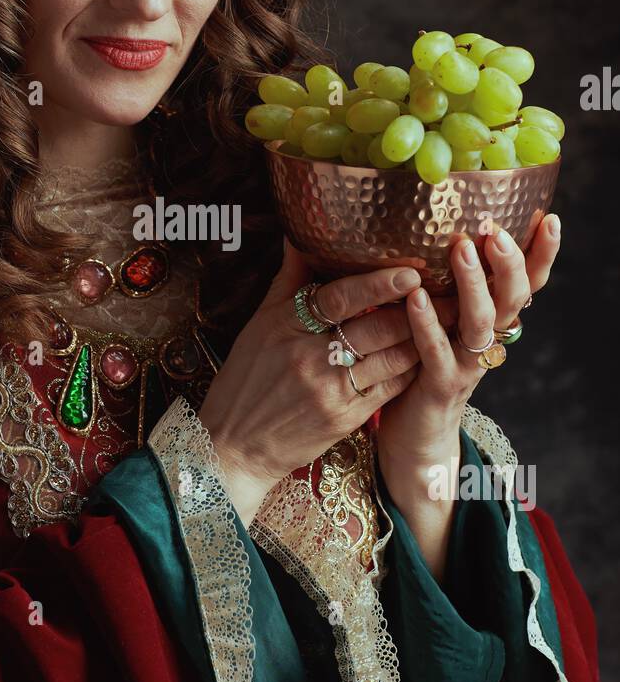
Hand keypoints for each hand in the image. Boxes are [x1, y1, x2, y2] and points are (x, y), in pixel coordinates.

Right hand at [198, 238, 453, 525]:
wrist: (233, 445)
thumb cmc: (245, 379)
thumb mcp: (258, 325)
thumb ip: (288, 281)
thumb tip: (300, 235)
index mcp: (285, 326)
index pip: (339, 297)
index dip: (379, 284)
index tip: (411, 272)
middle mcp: (308, 357)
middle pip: (376, 327)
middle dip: (415, 310)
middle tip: (447, 293)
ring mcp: (329, 391)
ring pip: (390, 357)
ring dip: (421, 338)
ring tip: (445, 320)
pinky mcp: (344, 418)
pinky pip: (389, 388)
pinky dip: (410, 369)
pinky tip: (424, 355)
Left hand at [374, 213, 560, 575]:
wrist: (416, 443)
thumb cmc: (423, 371)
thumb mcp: (444, 325)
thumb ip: (450, 289)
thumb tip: (445, 234)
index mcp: (492, 324)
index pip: (528, 285)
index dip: (542, 255)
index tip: (551, 217)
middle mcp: (487, 343)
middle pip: (513, 300)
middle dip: (509, 262)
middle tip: (494, 228)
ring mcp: (466, 367)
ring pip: (481, 323)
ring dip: (474, 284)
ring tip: (462, 247)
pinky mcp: (438, 388)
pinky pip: (436, 352)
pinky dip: (427, 321)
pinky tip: (415, 294)